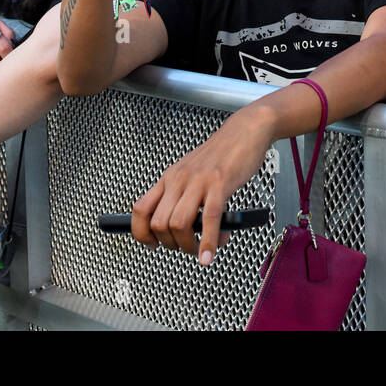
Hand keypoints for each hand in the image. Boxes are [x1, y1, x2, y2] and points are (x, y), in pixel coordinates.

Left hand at [131, 107, 273, 262]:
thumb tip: (187, 229)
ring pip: (178, 224)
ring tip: (202, 248)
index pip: (141, 208)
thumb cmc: (221, 155)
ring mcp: (198, 181)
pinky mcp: (219, 184)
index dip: (142, 232)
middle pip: (158, 223)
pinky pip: (209, 219)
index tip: (153, 245)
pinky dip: (208, 242)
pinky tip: (210, 253)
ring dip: (188, 245)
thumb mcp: (192, 173)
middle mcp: (179, 179)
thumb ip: (186, 198)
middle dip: (170, 244)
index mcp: (169, 178)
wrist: (244, 132)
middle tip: (186, 246)